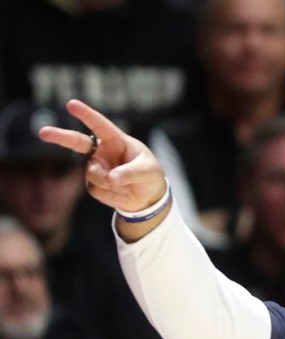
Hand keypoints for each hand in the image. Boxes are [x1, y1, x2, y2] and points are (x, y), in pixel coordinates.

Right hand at [38, 99, 165, 212]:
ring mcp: (95, 167)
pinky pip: (96, 189)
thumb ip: (131, 173)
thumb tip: (111, 179)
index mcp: (117, 141)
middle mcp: (102, 152)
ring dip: (110, 182)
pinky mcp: (92, 184)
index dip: (86, 115)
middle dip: (60, 137)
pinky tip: (120, 191)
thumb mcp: (148, 172)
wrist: (147, 196)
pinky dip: (111, 194)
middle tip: (43, 132)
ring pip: (93, 174)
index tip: (71, 104)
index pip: (100, 125)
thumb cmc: (149, 175)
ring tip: (126, 184)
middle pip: (77, 142)